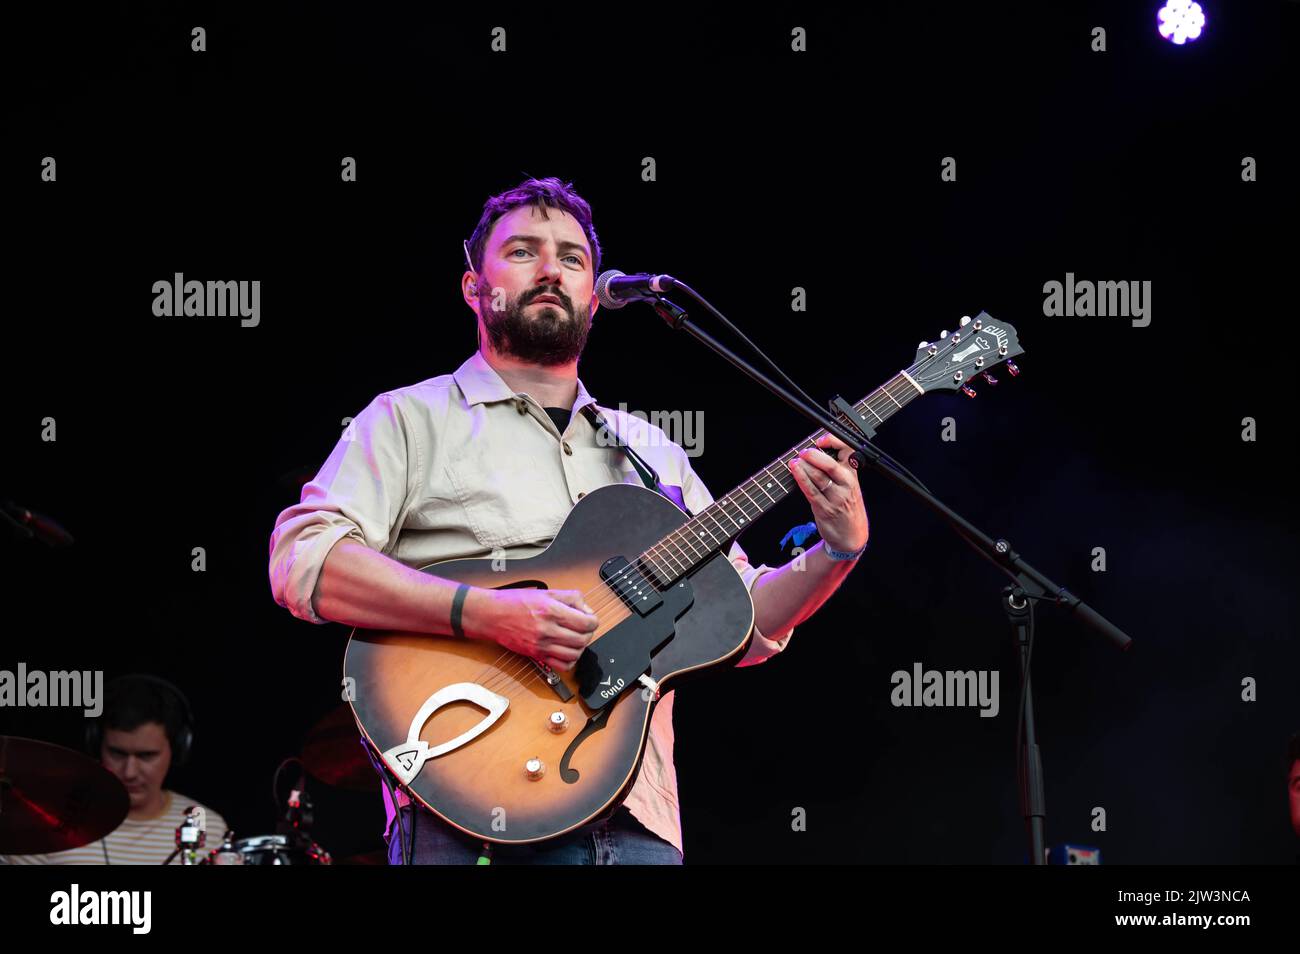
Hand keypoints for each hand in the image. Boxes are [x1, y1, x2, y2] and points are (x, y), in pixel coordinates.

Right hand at [470, 588, 598, 670]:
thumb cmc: (515, 601)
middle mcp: (547, 630)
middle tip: (583, 627)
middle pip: (583, 639)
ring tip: (575, 638)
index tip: (589, 618)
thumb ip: (570, 598)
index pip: (587, 622)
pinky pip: (562, 666)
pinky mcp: (536, 655)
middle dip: (588, 633)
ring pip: (575, 654)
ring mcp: (541, 645)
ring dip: (580, 647)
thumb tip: (587, 609)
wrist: (491, 615)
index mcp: (551, 611)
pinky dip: (570, 660)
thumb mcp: (546, 592)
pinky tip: (567, 651)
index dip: (593, 620)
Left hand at [786, 434, 868, 553]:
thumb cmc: (847, 508)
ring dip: (804, 467)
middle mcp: (846, 484)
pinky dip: (801, 479)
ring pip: (818, 477)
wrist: (852, 536)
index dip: (833, 441)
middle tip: (804, 452)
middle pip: (830, 465)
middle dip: (814, 456)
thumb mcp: (849, 485)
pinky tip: (795, 471)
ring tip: (795, 460)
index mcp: (853, 474)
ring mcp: (836, 497)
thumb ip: (836, 469)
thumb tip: (814, 451)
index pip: (848, 450)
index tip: (820, 441)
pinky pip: (811, 491)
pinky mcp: (825, 509)